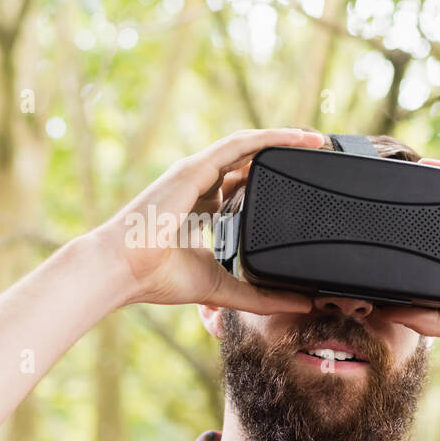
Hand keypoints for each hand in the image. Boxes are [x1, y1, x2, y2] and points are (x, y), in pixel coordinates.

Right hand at [92, 127, 331, 313]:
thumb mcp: (222, 288)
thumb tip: (300, 304)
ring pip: (248, 146)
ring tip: (315, 140)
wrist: (123, 268)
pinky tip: (297, 137)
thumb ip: (259, 296)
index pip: (240, 188)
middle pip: (248, 163)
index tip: (301, 187)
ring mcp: (196, 172)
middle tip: (316, 158)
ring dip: (283, 140)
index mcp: (200, 210)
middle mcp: (199, 186)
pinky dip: (270, 137)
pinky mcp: (195, 167)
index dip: (270, 184)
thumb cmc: (157, 277)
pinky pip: (240, 144)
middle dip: (282, 158)